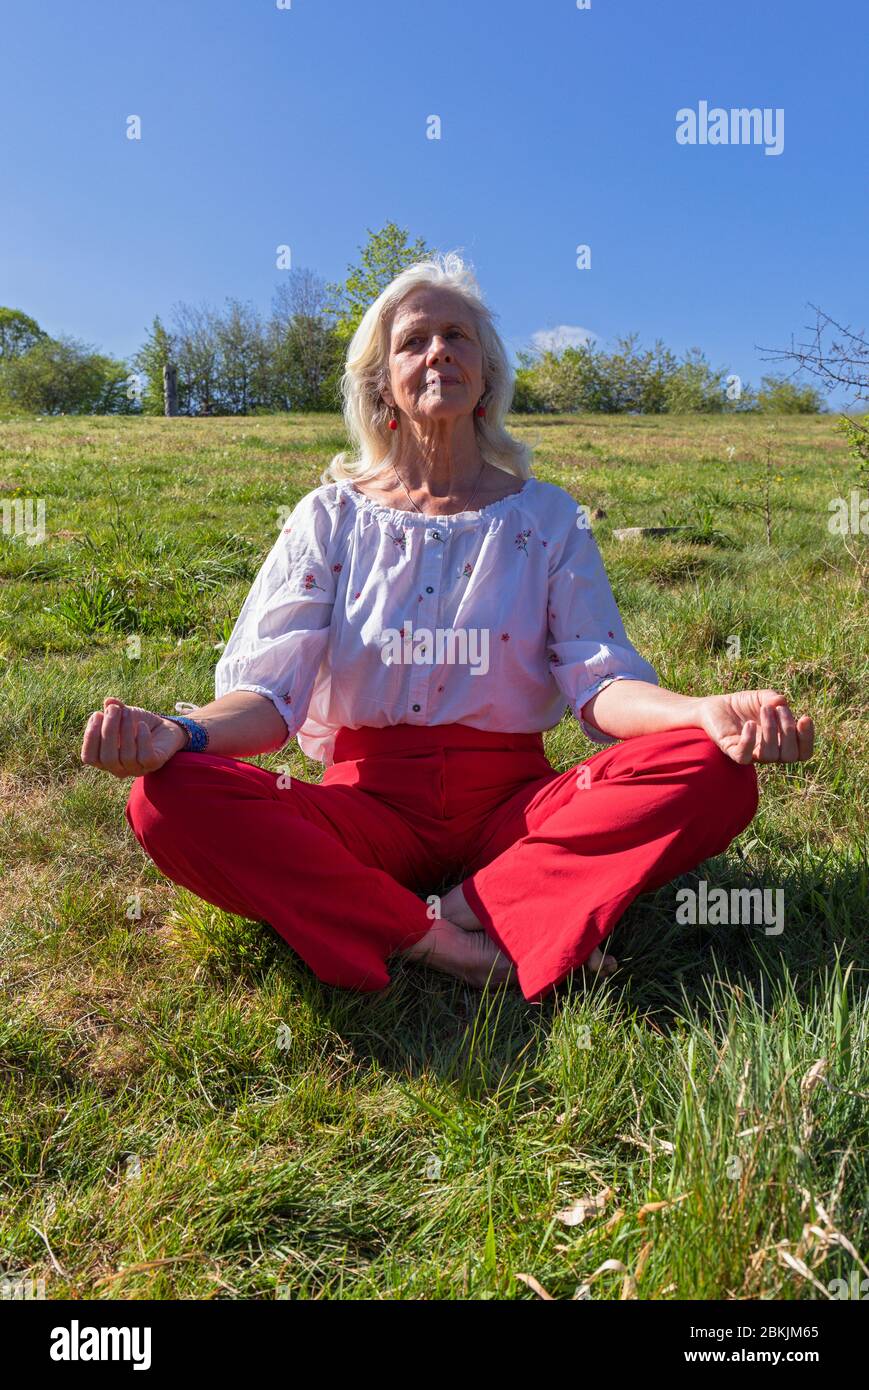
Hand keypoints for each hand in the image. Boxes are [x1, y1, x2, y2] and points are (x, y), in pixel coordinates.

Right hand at [80, 696, 187, 777]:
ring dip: (126, 730)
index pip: (89, 757)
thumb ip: (113, 709)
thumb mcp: (123, 714)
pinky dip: (143, 739)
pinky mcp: (153, 765)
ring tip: (128, 713)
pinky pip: (145, 756)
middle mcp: (118, 769)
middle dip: (109, 731)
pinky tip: (143, 725)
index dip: (90, 737)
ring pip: (126, 757)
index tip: (97, 714)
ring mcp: (136, 769)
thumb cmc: (138, 723)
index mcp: (104, 759)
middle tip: (114, 710)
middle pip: (107, 758)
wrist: (164, 729)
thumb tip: (108, 701)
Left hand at [699, 689, 814, 764]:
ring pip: (770, 756)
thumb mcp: (762, 697)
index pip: (803, 753)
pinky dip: (749, 740)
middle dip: (788, 731)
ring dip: (771, 730)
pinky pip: (744, 756)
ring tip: (763, 709)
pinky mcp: (731, 751)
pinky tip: (749, 724)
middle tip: (778, 710)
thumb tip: (781, 703)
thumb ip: (774, 699)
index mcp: (780, 742)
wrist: (715, 705)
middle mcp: (767, 751)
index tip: (804, 717)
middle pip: (790, 756)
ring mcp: (750, 753)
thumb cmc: (742, 704)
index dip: (808, 739)